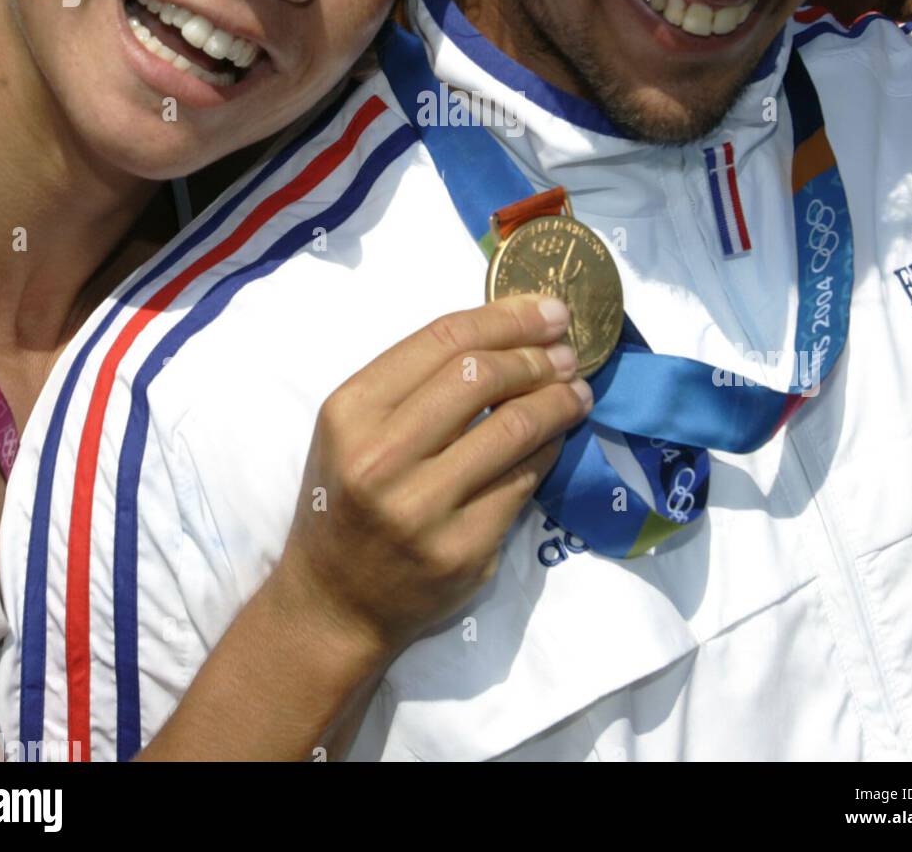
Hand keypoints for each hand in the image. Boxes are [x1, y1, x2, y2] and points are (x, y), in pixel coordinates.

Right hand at [278, 295, 590, 660]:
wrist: (335, 601)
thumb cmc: (348, 498)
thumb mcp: (354, 428)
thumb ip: (415, 381)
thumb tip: (510, 331)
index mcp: (351, 411)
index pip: (443, 339)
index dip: (507, 317)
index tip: (549, 310)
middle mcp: (381, 458)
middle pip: (482, 376)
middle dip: (537, 356)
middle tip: (567, 353)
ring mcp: (422, 509)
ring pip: (514, 429)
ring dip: (559, 401)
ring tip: (577, 391)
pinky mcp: (462, 551)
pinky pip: (523, 482)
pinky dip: (549, 450)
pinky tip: (556, 438)